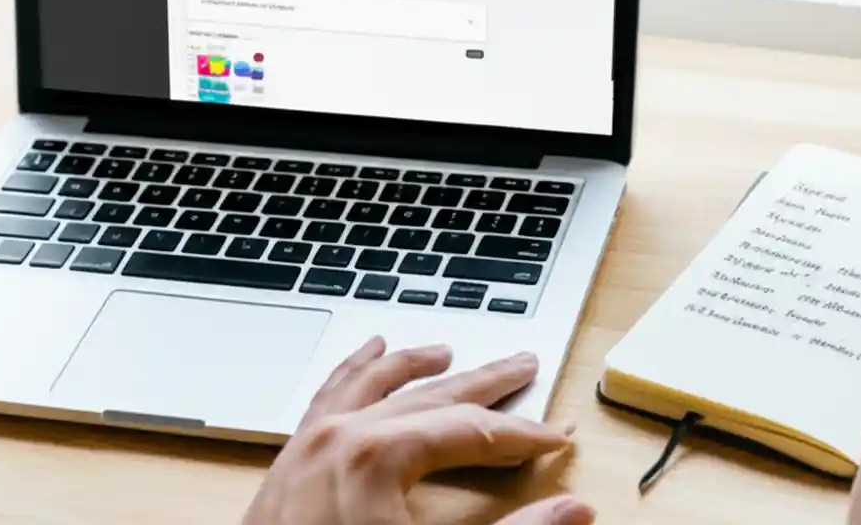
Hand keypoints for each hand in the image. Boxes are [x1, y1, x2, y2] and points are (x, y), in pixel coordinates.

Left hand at [244, 337, 593, 524]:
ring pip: (372, 384)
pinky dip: (352, 371)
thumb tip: (572, 511)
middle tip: (523, 364)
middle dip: (483, 382)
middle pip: (429, 395)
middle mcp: (342, 436)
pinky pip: (326, 397)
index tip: (555, 436)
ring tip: (446, 351)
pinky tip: (366, 355)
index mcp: (379, 457)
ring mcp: (310, 446)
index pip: (471, 430)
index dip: (521, 434)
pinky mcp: (288, 463)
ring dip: (414, 365)